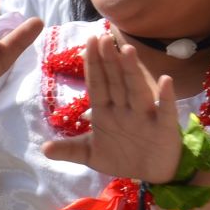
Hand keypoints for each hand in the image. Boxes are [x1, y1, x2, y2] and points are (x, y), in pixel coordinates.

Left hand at [41, 36, 187, 181]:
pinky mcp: (164, 127)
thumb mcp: (92, 155)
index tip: (88, 41)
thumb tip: (43, 149)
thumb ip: (70, 149)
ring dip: (132, 71)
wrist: (152, 172)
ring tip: (127, 51)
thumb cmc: (122, 156)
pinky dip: (165, 97)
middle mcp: (124, 108)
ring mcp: (145, 115)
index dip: (93, 64)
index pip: (97, 84)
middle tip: (103, 37)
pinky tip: (165, 81)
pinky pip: (165, 110)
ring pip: (136, 90)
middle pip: (115, 81)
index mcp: (106, 111)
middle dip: (109, 60)